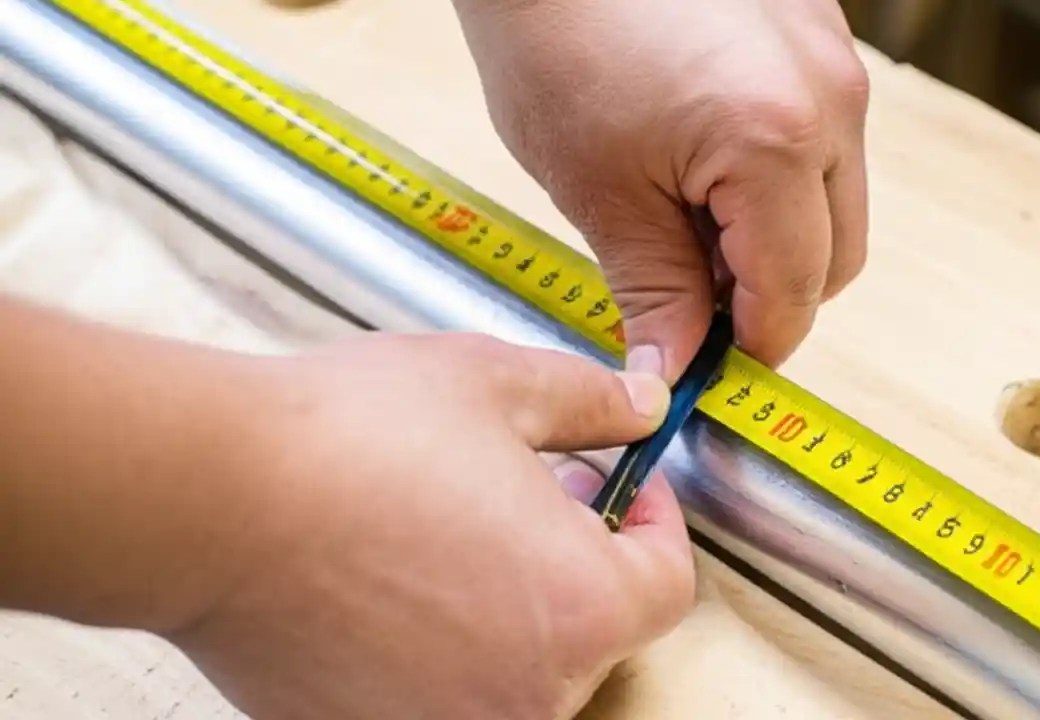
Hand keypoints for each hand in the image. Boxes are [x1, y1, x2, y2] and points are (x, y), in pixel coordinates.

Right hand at [167, 333, 693, 718]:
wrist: (209, 498)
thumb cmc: (346, 444)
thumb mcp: (498, 385)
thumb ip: (594, 402)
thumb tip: (640, 406)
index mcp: (580, 608)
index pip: (667, 584)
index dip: (657, 524)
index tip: (630, 492)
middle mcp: (527, 691)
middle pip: (595, 630)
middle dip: (577, 559)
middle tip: (533, 498)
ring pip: (519, 665)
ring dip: (508, 604)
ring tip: (452, 533)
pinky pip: (440, 690)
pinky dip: (439, 644)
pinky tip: (399, 580)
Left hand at [452, 0, 869, 379]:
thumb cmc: (556, 37)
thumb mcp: (599, 190)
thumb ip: (656, 290)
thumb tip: (676, 367)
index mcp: (778, 142)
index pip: (796, 292)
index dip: (752, 347)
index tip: (708, 369)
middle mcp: (830, 96)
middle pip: (839, 254)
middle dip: (773, 295)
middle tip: (691, 300)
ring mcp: (832, 53)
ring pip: (837, 196)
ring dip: (777, 234)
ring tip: (685, 221)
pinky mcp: (816, 27)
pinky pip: (822, 134)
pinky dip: (777, 173)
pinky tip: (701, 161)